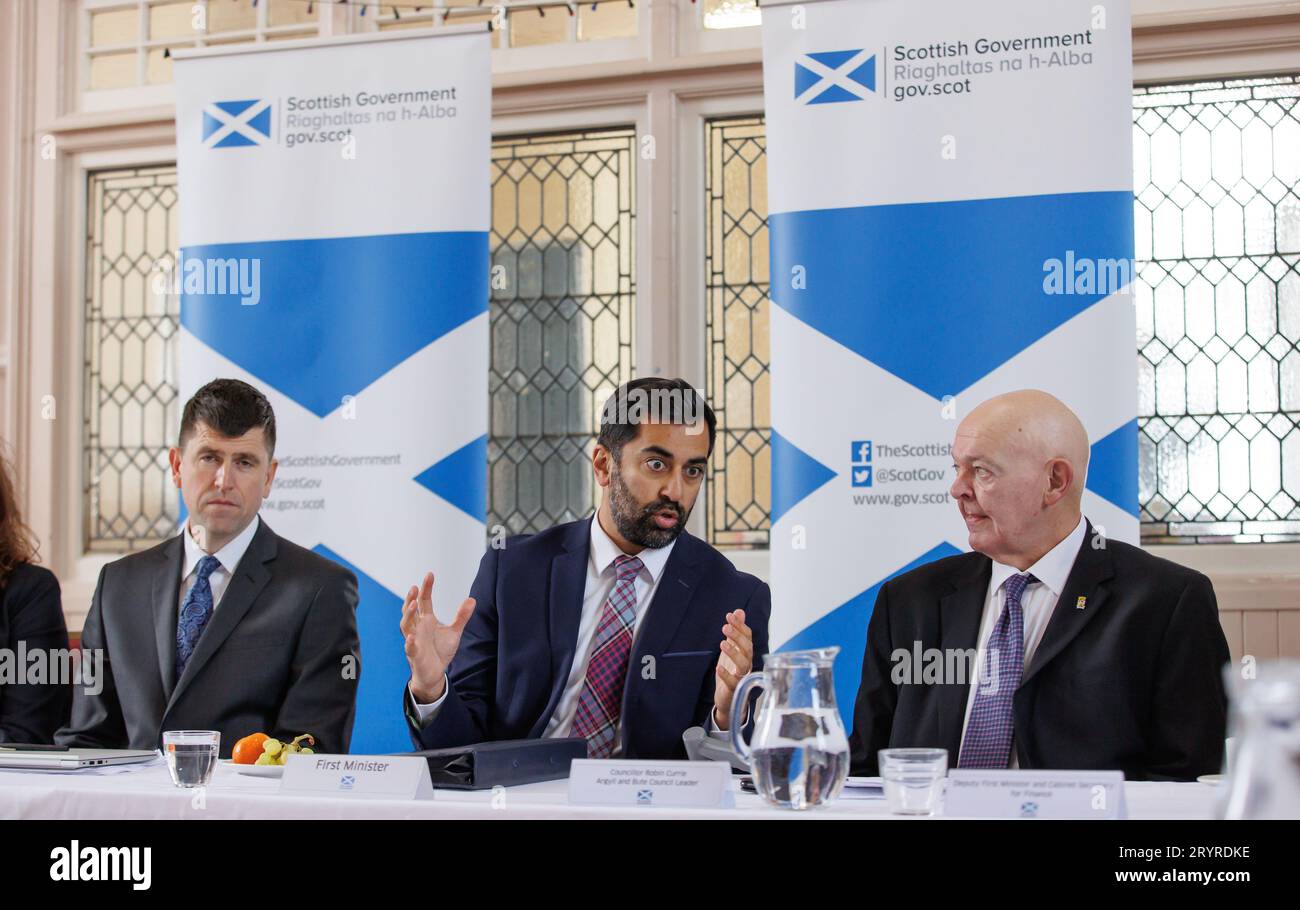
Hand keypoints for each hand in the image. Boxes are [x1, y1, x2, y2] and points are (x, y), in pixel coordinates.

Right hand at [399, 571, 475, 703]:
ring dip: (408, 615)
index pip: (424, 601)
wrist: (435, 673)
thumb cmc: (440, 650)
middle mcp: (418, 628)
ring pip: (406, 626)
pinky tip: (411, 637)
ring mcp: (414, 640)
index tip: (430, 574)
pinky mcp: (415, 655)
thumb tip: (472, 599)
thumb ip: (461, 616)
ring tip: (413, 604)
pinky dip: (409, 642)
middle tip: (415, 587)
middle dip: (411, 598)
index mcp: (427, 620)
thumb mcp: (454, 632)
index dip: (426, 588)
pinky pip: (410, 648)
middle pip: (410, 610)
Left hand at [711, 609, 753, 730]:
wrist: (729, 698)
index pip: (747, 637)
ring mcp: (742, 677)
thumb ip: (737, 631)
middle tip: (726, 626)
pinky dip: (727, 675)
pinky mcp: (734, 689)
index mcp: (746, 653)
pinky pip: (733, 682)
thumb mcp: (732, 648)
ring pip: (743, 664)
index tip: (730, 616)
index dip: (740, 626)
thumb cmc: (731, 672)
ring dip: (733, 653)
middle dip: (737, 636)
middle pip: (747, 648)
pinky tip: (718, 668)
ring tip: (722, 643)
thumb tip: (739, 611)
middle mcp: (747, 664)